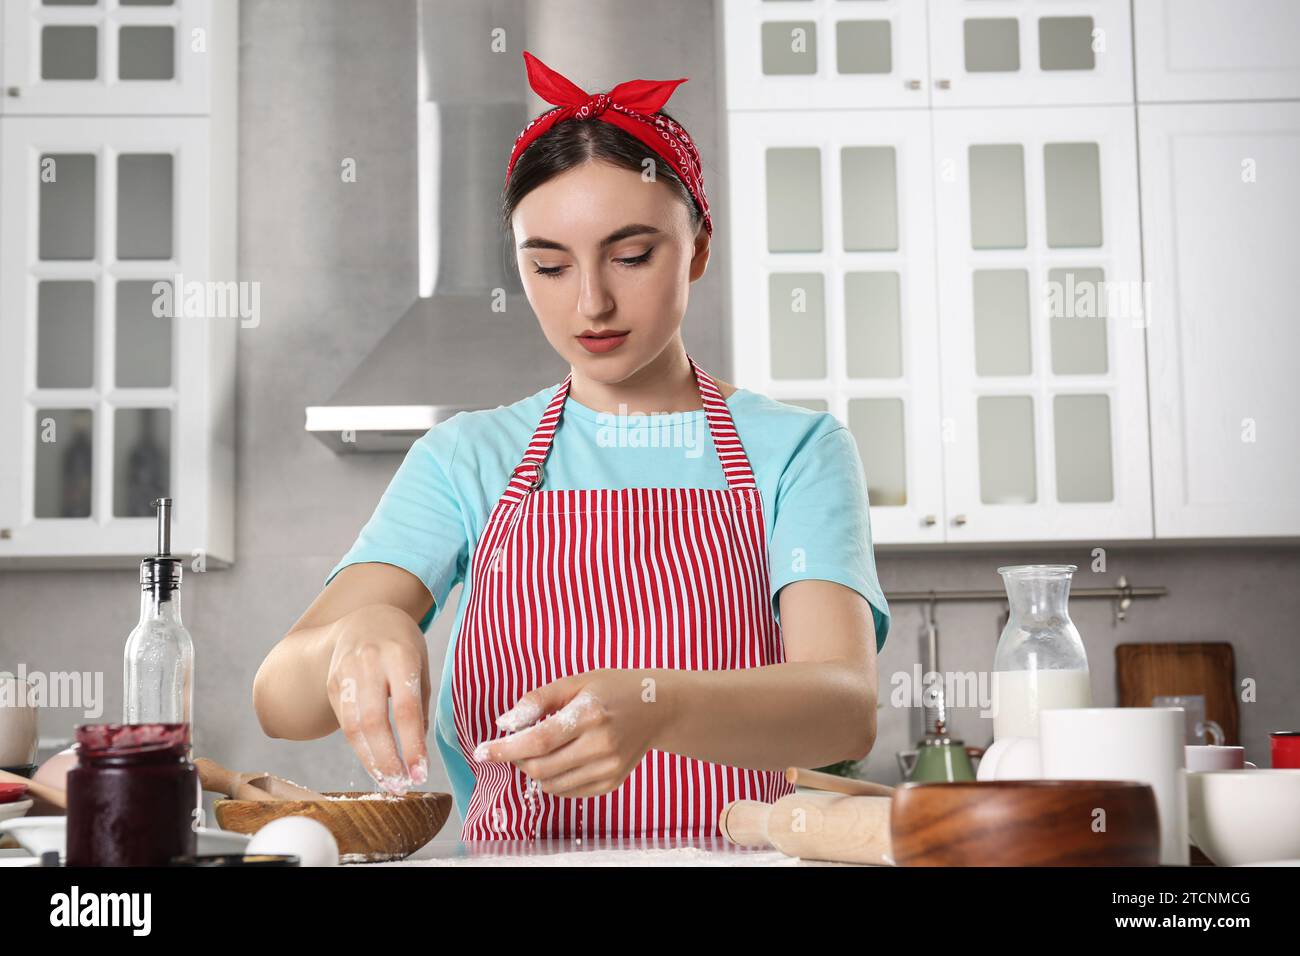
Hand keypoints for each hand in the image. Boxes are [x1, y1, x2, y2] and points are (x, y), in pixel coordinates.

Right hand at [325, 604, 431, 793]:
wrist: (364, 619)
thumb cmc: (402, 645)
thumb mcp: (420, 663)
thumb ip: (419, 703)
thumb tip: (416, 750)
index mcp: (400, 655)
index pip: (405, 708)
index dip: (412, 745)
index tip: (421, 773)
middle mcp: (369, 663)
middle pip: (374, 721)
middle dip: (388, 760)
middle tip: (402, 786)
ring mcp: (346, 673)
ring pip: (354, 727)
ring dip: (371, 761)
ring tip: (389, 783)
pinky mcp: (332, 685)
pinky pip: (346, 723)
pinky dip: (360, 748)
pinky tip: (375, 763)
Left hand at [473, 669, 665, 797]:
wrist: (658, 709)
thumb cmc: (612, 689)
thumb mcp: (575, 681)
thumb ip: (537, 700)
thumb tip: (504, 723)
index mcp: (590, 713)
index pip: (538, 740)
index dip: (505, 749)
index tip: (481, 752)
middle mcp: (601, 744)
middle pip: (541, 767)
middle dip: (516, 760)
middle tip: (513, 746)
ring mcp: (609, 767)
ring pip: (552, 785)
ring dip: (533, 771)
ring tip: (538, 751)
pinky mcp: (611, 782)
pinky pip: (568, 791)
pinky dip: (553, 780)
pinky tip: (559, 760)